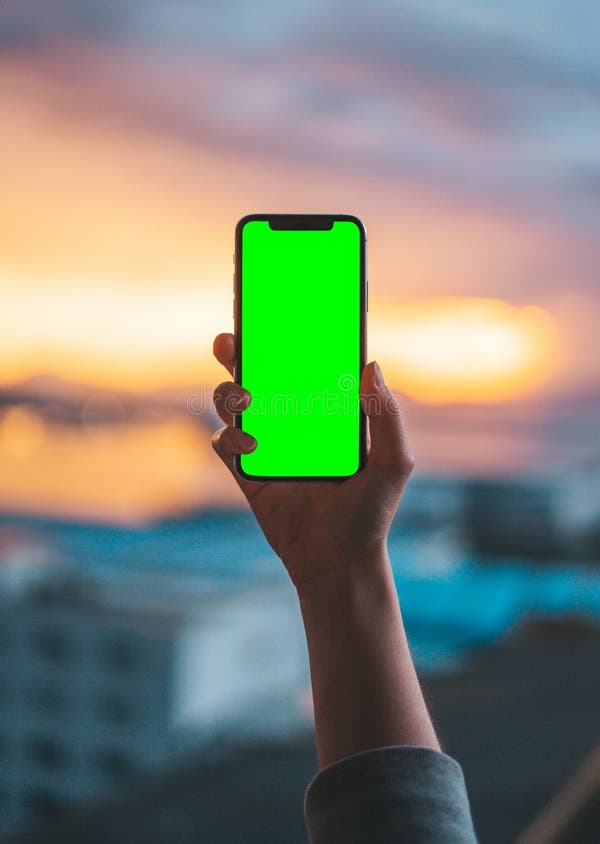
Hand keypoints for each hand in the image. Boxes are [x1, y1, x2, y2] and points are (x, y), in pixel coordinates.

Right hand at [211, 333, 413, 591]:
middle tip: (233, 341)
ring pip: (231, 402)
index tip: (276, 310)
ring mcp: (266, 444)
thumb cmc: (370, 511)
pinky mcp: (245, 472)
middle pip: (257, 375)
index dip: (285, 337)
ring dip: (228, 392)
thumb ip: (386, 415)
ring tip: (244, 398)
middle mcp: (291, 420)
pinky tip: (252, 449)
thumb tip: (371, 364)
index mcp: (323, 411)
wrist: (338, 560)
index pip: (301, 365)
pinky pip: (222, 444)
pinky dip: (229, 439)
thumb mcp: (393, 462)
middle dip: (240, 352)